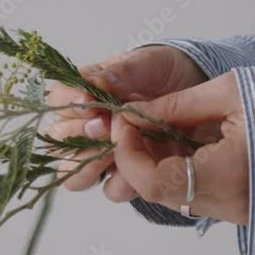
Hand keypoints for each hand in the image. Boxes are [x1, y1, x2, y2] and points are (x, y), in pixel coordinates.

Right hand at [44, 46, 205, 197]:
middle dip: (78, 136)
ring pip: (74, 174)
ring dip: (90, 165)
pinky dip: (121, 183)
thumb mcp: (146, 64)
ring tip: (113, 151)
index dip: (69, 103)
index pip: (58, 100)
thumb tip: (93, 83)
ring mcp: (105, 153)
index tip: (89, 101)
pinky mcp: (129, 174)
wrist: (196, 89)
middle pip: (58, 142)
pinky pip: (111, 189)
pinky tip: (137, 169)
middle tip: (103, 126)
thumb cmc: (163, 73)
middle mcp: (88, 127)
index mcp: (84, 94)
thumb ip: (120, 73)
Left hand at [111, 72, 249, 224]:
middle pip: (157, 191)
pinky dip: (174, 169)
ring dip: (152, 163)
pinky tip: (179, 140)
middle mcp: (229, 204)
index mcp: (228, 174)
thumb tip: (130, 112)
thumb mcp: (232, 92)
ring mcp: (234, 213)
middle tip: (133, 121)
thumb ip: (176, 104)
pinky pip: (191, 194)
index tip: (125, 119)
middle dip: (134, 156)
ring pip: (171, 194)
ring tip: (156, 126)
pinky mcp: (238, 211)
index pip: (153, 180)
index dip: (127, 152)